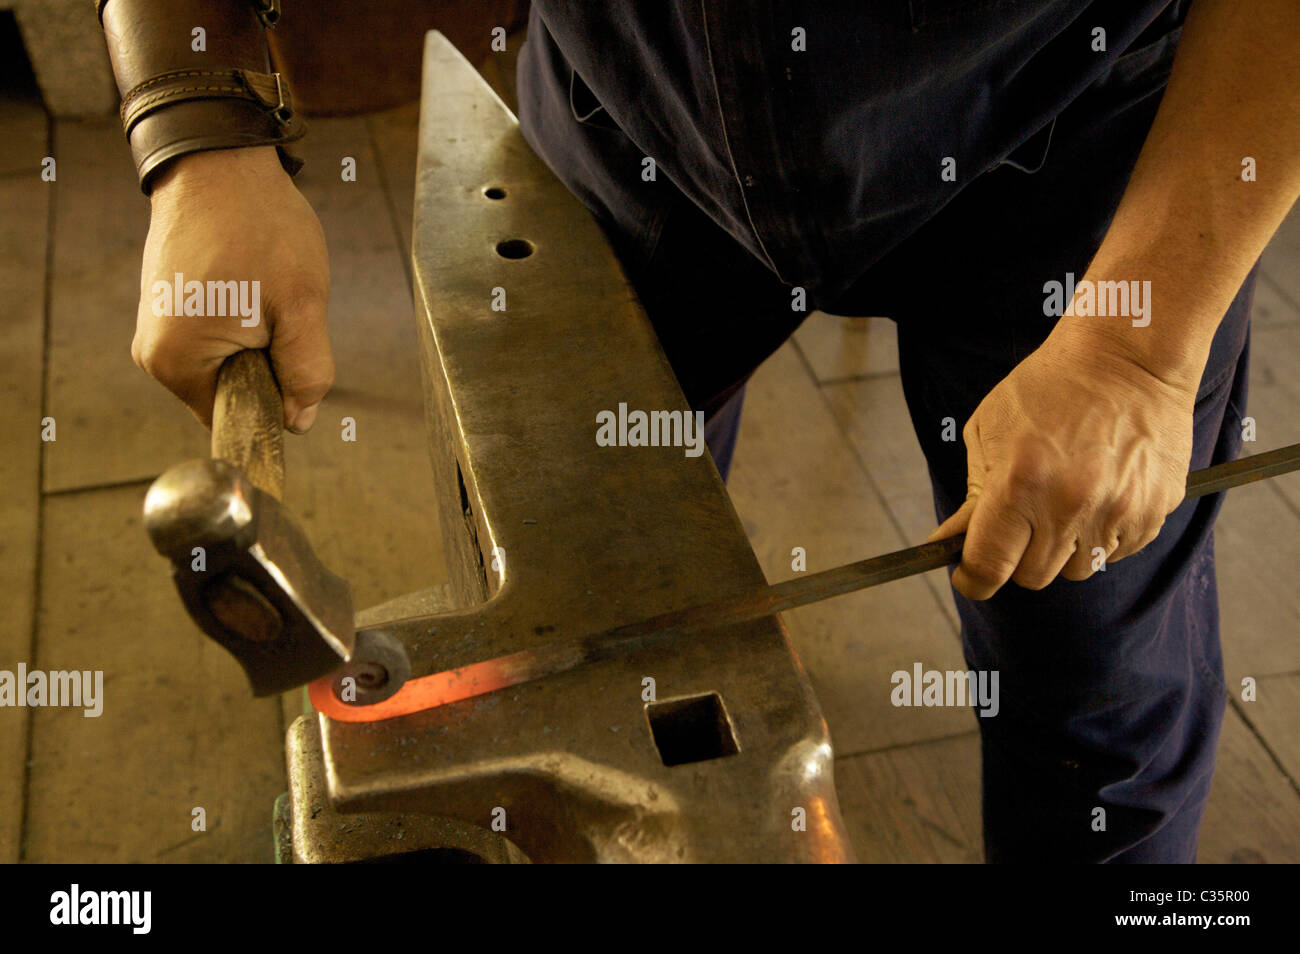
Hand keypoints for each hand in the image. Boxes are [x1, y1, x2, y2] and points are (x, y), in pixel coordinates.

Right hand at [131, 146, 332, 431]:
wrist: (219, 160)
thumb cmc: (259, 227)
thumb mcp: (301, 307)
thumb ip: (306, 372)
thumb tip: (299, 421)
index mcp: (176, 365)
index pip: (237, 418)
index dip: (276, 397)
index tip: (289, 351)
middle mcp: (155, 355)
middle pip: (234, 392)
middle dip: (269, 362)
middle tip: (279, 309)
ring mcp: (159, 330)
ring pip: (232, 362)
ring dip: (261, 337)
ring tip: (262, 288)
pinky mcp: (170, 308)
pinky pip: (221, 337)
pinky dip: (247, 318)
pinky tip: (249, 280)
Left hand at [928, 329, 1196, 599]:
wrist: (1129, 355)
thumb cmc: (1049, 386)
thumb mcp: (990, 429)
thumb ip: (973, 493)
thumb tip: (951, 541)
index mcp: (1020, 484)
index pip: (989, 566)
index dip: (974, 579)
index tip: (969, 576)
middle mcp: (1069, 505)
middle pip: (1033, 576)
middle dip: (1019, 557)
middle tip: (1021, 523)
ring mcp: (1117, 511)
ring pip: (1077, 570)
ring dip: (1063, 550)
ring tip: (1064, 501)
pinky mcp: (1154, 511)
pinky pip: (1118, 552)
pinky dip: (1102, 536)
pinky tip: (1099, 494)